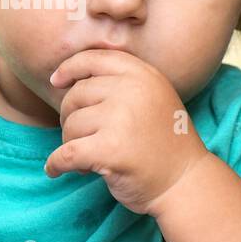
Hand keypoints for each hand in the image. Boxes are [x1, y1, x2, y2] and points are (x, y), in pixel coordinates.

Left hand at [44, 48, 210, 216]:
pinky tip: (55, 170)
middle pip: (76, 94)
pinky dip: (55, 164)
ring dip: (70, 143)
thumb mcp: (152, 97)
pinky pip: (66, 153)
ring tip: (89, 157)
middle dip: (70, 118)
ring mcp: (121, 119)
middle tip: (84, 138)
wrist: (185, 182)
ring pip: (70, 125)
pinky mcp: (110, 150)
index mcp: (143, 75)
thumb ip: (121, 81)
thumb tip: (66, 76)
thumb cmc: (164, 142)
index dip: (69, 68)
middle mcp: (132, 91)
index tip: (56, 81)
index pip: (93, 59)